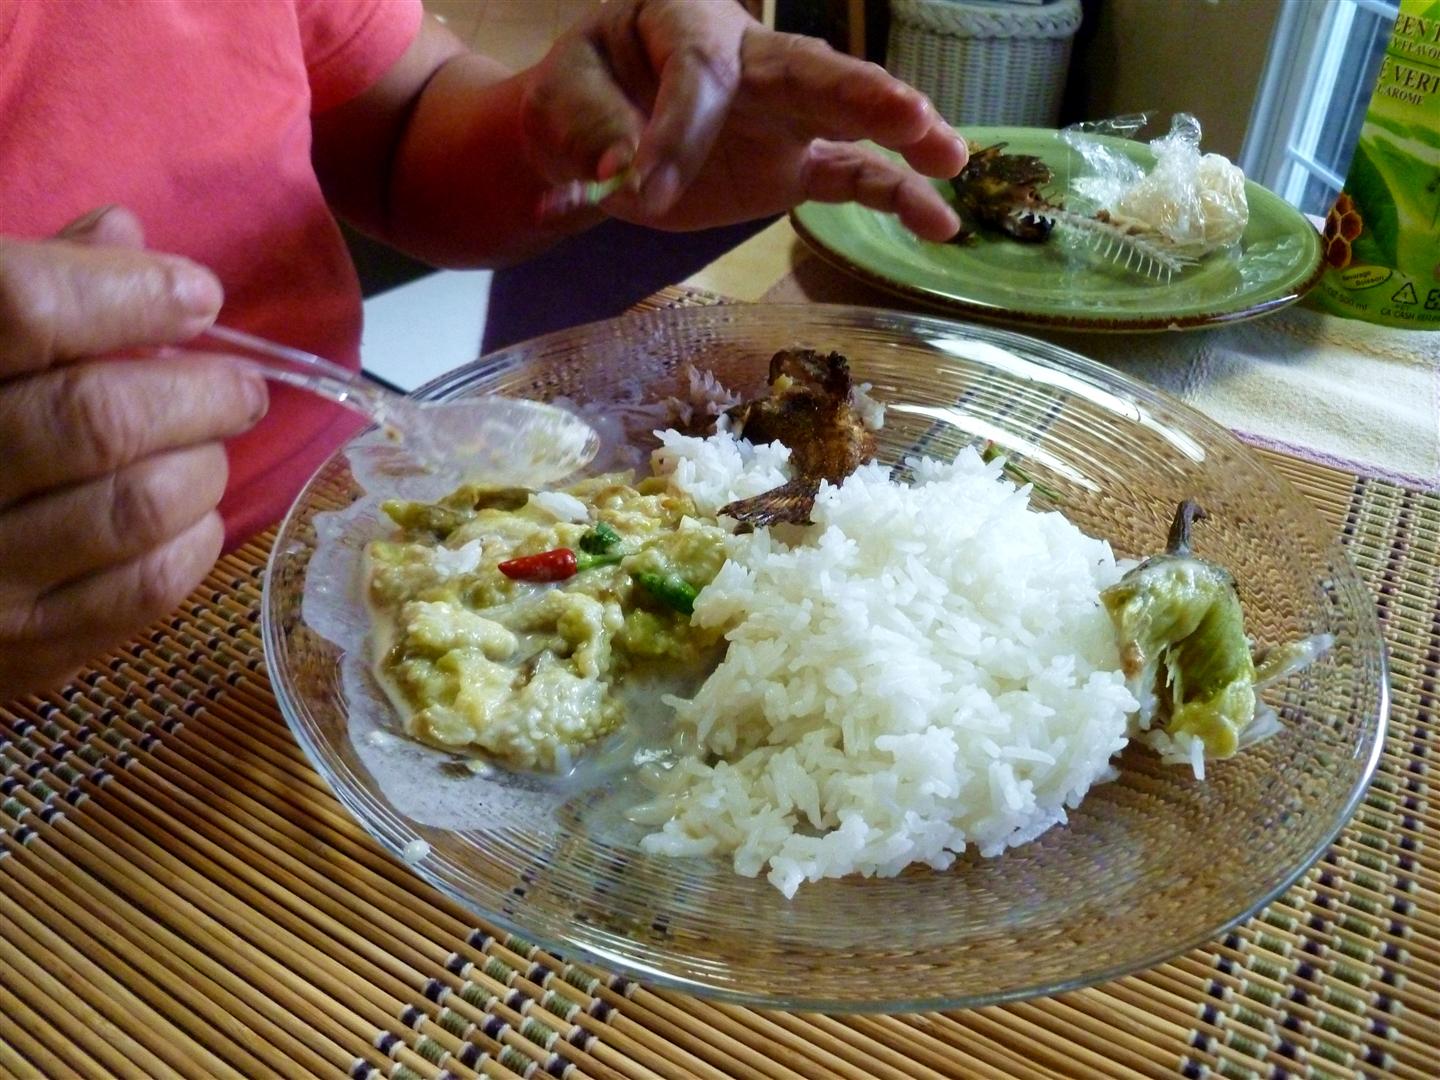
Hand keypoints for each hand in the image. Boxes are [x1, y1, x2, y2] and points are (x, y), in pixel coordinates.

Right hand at [0, 207, 266, 699]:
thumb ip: (21, 286)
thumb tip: (127, 235)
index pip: (23, 309)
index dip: (128, 294)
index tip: (195, 295)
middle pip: (96, 416)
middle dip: (199, 392)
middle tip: (239, 386)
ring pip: (134, 506)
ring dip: (202, 465)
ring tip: (209, 446)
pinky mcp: (16, 653)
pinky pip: (143, 590)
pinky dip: (195, 540)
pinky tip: (189, 513)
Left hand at [521, 0, 966, 238]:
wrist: (593, 128)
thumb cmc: (580, 96)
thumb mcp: (560, 99)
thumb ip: (591, 127)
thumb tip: (623, 174)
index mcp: (684, 20)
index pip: (698, 73)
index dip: (674, 132)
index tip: (641, 188)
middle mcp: (749, 56)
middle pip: (808, 68)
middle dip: (857, 92)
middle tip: (907, 113)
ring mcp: (781, 111)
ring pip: (844, 114)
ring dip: (898, 136)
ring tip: (949, 158)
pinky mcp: (794, 162)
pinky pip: (849, 175)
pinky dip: (892, 197)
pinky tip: (938, 224)